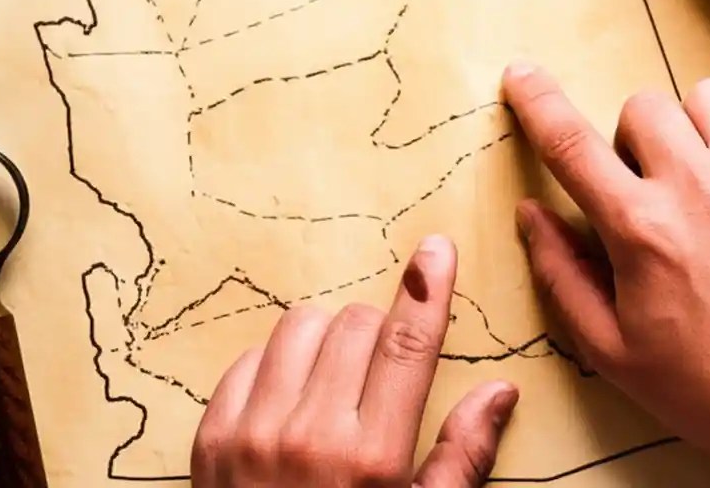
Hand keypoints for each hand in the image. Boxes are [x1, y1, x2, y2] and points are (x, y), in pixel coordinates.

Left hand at [192, 236, 518, 486]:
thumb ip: (461, 459)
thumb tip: (498, 392)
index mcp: (373, 458)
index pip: (407, 344)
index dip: (426, 289)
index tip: (436, 249)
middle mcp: (310, 435)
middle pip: (353, 324)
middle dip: (376, 333)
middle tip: (379, 373)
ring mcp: (253, 433)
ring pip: (297, 328)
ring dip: (324, 341)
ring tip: (332, 384)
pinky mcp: (210, 438)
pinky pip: (248, 359)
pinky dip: (274, 367)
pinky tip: (287, 404)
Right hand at [501, 63, 709, 486]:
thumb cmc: (707, 388)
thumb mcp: (610, 348)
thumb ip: (561, 273)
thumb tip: (531, 211)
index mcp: (642, 229)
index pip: (571, 144)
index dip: (538, 101)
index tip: (522, 73)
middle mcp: (702, 188)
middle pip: (644, 106)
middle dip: (634, 140)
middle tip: (649, 190)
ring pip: (709, 98)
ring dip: (694, 131)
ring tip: (706, 182)